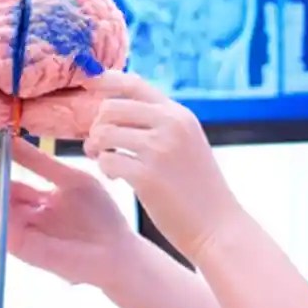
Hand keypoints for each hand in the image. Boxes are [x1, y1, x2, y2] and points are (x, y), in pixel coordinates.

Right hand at [0, 137, 137, 287]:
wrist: (117, 250)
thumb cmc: (100, 216)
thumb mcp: (70, 179)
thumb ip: (41, 163)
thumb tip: (12, 141)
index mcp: (40, 202)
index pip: (10, 186)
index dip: (0, 170)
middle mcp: (28, 219)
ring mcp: (24, 234)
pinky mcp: (23, 249)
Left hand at [82, 71, 241, 260]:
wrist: (217, 226)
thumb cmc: (197, 188)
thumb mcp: (187, 143)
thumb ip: (160, 123)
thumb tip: (114, 109)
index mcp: (180, 115)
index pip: (134, 83)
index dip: (106, 81)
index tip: (89, 86)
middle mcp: (171, 125)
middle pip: (111, 107)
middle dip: (97, 126)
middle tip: (100, 146)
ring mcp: (159, 150)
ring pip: (104, 133)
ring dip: (97, 148)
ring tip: (107, 161)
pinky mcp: (147, 177)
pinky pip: (107, 161)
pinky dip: (105, 169)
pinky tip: (116, 178)